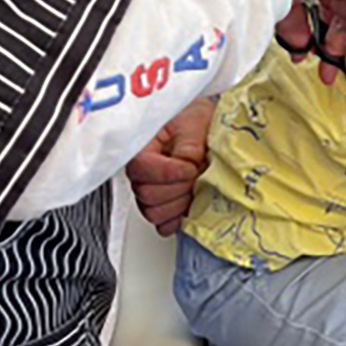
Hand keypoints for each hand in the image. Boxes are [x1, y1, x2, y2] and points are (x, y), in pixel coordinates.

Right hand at [126, 96, 215, 233]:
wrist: (205, 126)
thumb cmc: (196, 121)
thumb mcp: (195, 125)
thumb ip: (188, 146)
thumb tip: (188, 164)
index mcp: (143, 148)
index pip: (140, 168)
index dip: (167, 173)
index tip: (190, 168)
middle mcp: (143, 172)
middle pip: (146, 194)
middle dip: (177, 188)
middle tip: (196, 176)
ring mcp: (152, 190)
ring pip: (152, 212)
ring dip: (178, 204)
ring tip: (195, 188)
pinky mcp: (164, 205)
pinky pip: (162, 225)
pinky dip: (178, 220)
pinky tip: (191, 205)